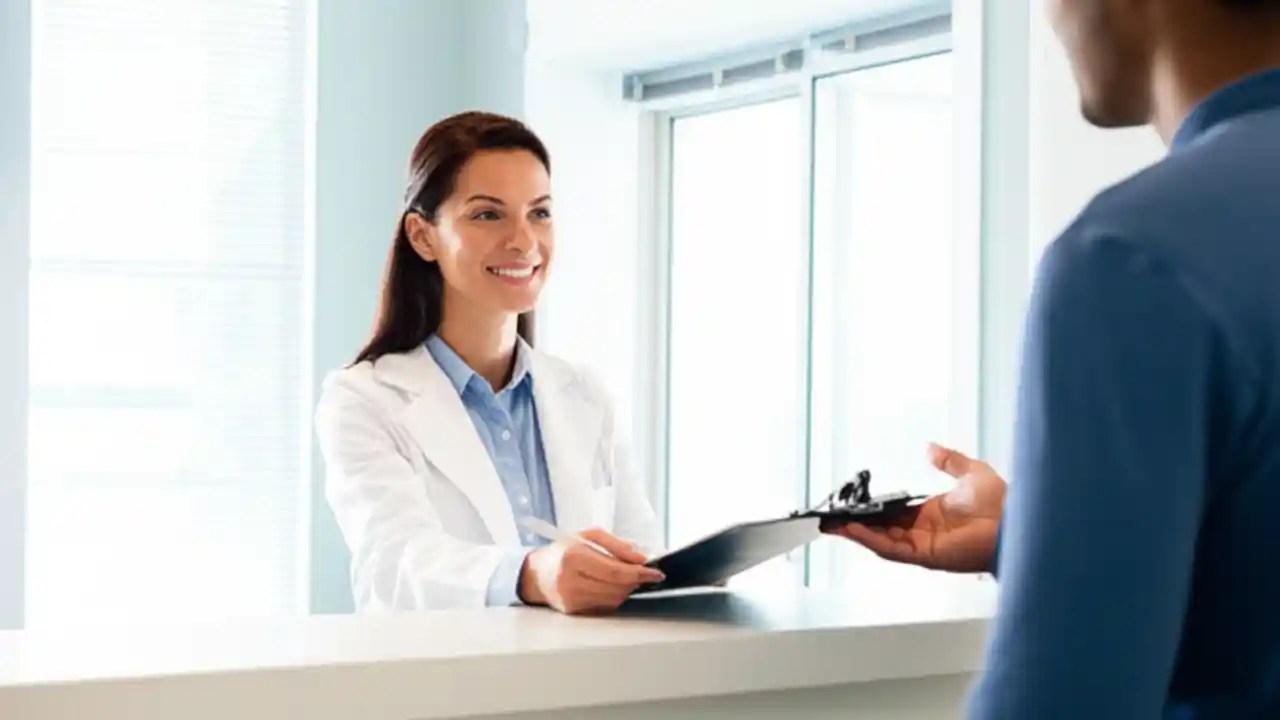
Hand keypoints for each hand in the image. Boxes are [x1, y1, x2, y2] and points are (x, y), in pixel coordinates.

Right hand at [518, 528, 665, 614]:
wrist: (537, 573)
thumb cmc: (564, 550)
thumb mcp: (589, 537)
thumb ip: (617, 545)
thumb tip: (641, 559)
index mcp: (574, 557)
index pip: (615, 571)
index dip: (639, 573)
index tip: (657, 573)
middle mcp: (570, 581)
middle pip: (616, 587)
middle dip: (635, 581)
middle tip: (646, 574)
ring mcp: (571, 599)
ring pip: (613, 599)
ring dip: (626, 590)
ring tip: (627, 578)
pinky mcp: (573, 611)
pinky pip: (604, 606)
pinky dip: (614, 596)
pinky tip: (611, 586)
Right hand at [823, 443, 1005, 572]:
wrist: (1018, 523)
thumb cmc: (1003, 503)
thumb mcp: (971, 472)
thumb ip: (949, 461)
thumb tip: (930, 448)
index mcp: (931, 514)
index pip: (891, 513)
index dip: (869, 508)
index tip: (849, 502)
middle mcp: (924, 532)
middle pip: (879, 529)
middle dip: (853, 523)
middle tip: (829, 516)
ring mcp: (923, 545)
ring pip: (880, 540)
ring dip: (855, 533)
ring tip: (831, 524)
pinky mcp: (926, 555)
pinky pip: (892, 549)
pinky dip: (871, 540)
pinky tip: (853, 530)